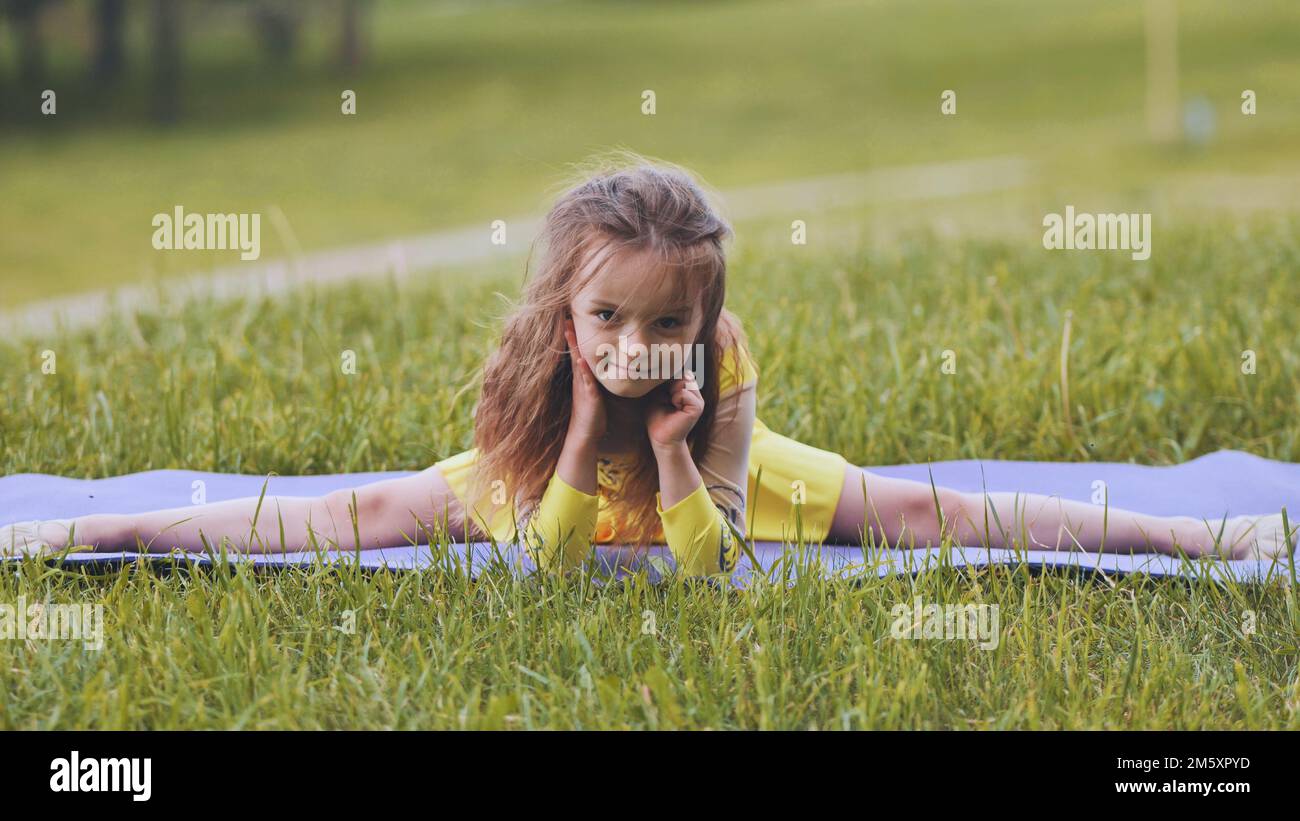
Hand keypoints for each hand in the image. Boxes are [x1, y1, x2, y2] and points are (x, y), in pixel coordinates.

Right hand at [563, 317, 605, 443]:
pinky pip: (586, 381)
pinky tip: (581, 360)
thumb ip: (596, 379)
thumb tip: (605, 367)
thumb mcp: (594, 392)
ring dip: (573, 347)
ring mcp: (583, 387)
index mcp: (582, 377)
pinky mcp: (589, 397)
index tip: (570, 321)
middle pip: (574, 353)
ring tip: (569, 331)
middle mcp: (580, 380)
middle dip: (570, 336)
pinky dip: (583, 371)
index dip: (574, 338)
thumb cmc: (592, 414)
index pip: (577, 353)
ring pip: (577, 363)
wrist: (586, 434)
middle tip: (565, 318)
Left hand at [645, 369, 703, 451]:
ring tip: (671, 404)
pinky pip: (684, 393)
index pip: (680, 372)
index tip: (662, 390)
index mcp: (687, 390)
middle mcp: (694, 394)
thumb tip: (673, 368)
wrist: (661, 438)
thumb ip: (667, 382)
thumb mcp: (658, 394)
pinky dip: (675, 398)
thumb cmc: (657, 418)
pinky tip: (675, 408)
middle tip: (667, 399)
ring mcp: (698, 400)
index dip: (668, 377)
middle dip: (670, 384)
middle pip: (682, 374)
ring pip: (684, 381)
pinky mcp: (697, 407)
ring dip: (672, 391)